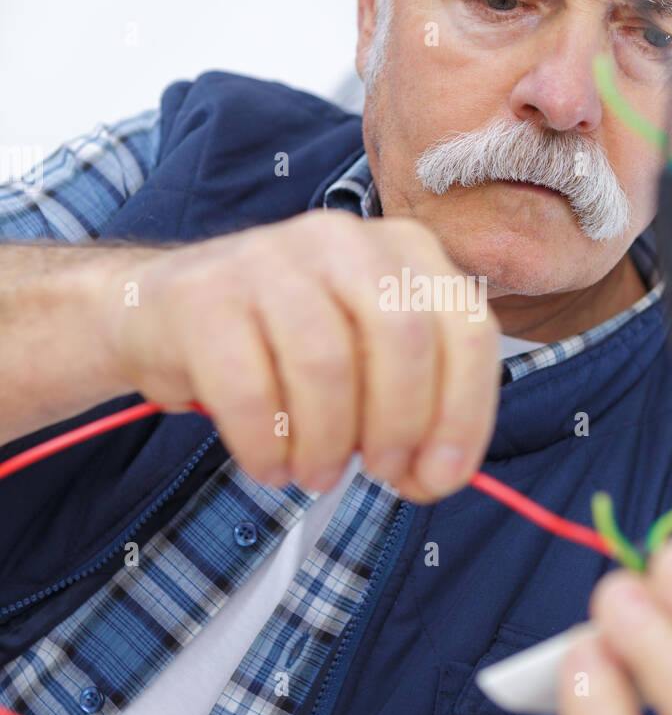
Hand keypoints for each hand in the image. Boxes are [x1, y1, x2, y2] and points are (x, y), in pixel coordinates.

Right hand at [99, 210, 499, 498]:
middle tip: (376, 471)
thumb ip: (419, 407)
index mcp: (403, 250)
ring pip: (327, 366)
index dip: (465, 415)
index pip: (468, 330)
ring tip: (316, 472)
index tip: (440, 474)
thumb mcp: (367, 359)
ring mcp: (268, 258)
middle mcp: (342, 239)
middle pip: (405, 340)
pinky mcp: (204, 296)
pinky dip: (266, 448)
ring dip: (328, 445)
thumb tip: (440, 473)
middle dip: (399, 427)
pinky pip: (251, 391)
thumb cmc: (282, 344)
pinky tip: (269, 463)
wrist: (160, 311)